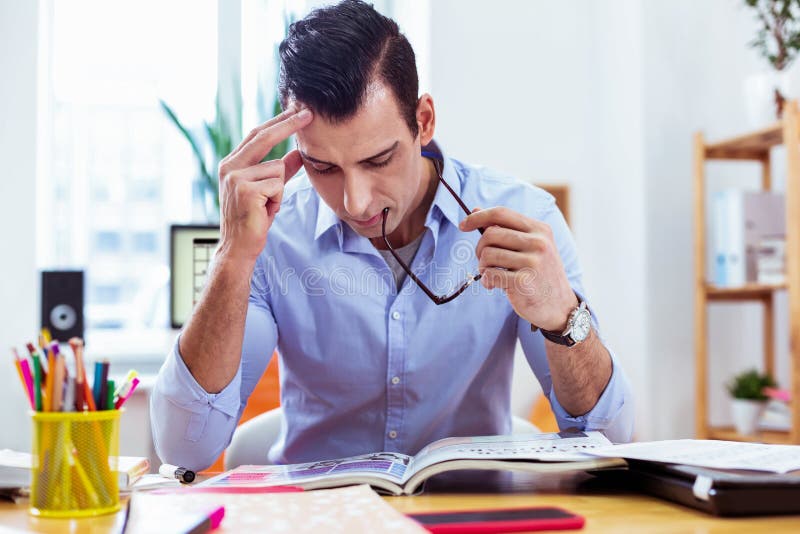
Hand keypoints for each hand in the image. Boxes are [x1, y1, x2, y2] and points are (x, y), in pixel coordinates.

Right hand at [216, 106, 312, 263]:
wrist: (239, 248)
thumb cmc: (253, 220)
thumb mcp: (268, 191)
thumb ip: (281, 171)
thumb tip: (297, 153)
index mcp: (232, 164)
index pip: (257, 135)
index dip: (278, 122)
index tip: (297, 111)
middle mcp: (230, 167)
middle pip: (263, 137)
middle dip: (288, 124)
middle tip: (309, 113)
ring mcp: (236, 178)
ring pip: (277, 168)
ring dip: (279, 190)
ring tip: (266, 206)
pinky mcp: (246, 190)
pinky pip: (278, 185)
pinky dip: (277, 200)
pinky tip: (265, 211)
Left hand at [459, 207, 577, 330]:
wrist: (559, 306)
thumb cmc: (539, 274)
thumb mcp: (530, 247)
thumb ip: (506, 229)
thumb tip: (475, 210)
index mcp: (539, 229)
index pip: (502, 213)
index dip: (478, 217)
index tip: (464, 225)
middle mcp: (539, 242)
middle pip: (491, 234)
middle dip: (480, 248)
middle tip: (484, 260)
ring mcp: (533, 262)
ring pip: (488, 254)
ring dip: (483, 266)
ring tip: (491, 274)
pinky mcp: (524, 282)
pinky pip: (490, 274)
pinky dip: (487, 281)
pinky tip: (495, 285)